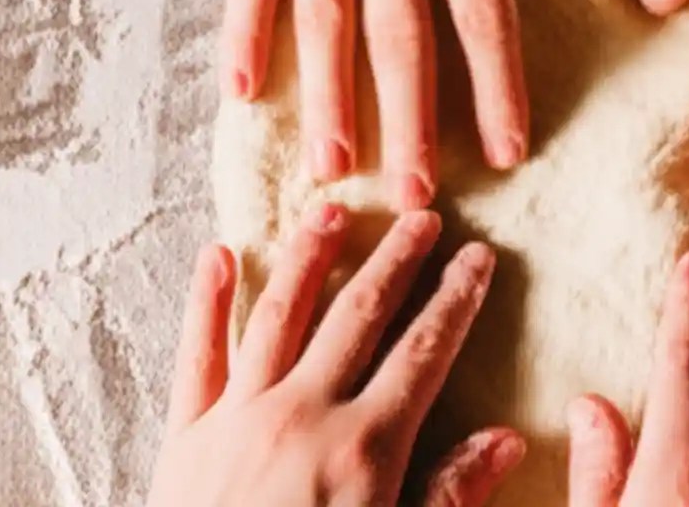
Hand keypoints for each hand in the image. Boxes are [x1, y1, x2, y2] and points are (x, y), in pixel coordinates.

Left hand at [149, 205, 522, 506]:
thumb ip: (451, 497)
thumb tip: (505, 438)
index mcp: (364, 448)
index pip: (424, 351)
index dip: (456, 300)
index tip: (478, 256)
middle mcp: (302, 415)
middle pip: (359, 316)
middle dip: (396, 261)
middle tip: (421, 216)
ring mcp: (237, 418)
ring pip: (278, 314)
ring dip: (309, 256)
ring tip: (332, 210)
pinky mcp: (184, 436)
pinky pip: (196, 356)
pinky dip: (205, 302)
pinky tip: (217, 255)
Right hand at [220, 0, 607, 208]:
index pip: (483, 16)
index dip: (496, 89)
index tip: (506, 151)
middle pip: (402, 40)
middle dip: (411, 124)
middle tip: (417, 195)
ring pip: (325, 21)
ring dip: (330, 103)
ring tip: (335, 172)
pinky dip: (244, 29)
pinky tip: (240, 89)